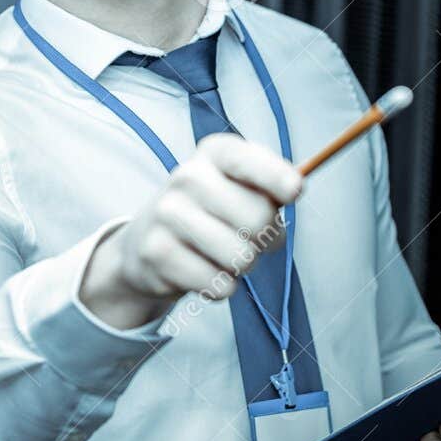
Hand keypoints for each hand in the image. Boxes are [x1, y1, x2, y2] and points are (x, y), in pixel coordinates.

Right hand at [79, 132, 301, 329]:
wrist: (146, 241)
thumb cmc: (210, 212)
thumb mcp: (239, 186)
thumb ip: (271, 184)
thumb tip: (295, 186)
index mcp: (213, 154)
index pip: (246, 159)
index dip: (276, 176)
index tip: (294, 191)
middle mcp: (187, 177)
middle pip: (259, 218)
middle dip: (267, 239)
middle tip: (252, 239)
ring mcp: (168, 214)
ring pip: (241, 258)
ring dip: (243, 266)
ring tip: (224, 254)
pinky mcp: (157, 252)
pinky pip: (218, 284)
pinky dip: (221, 286)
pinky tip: (204, 270)